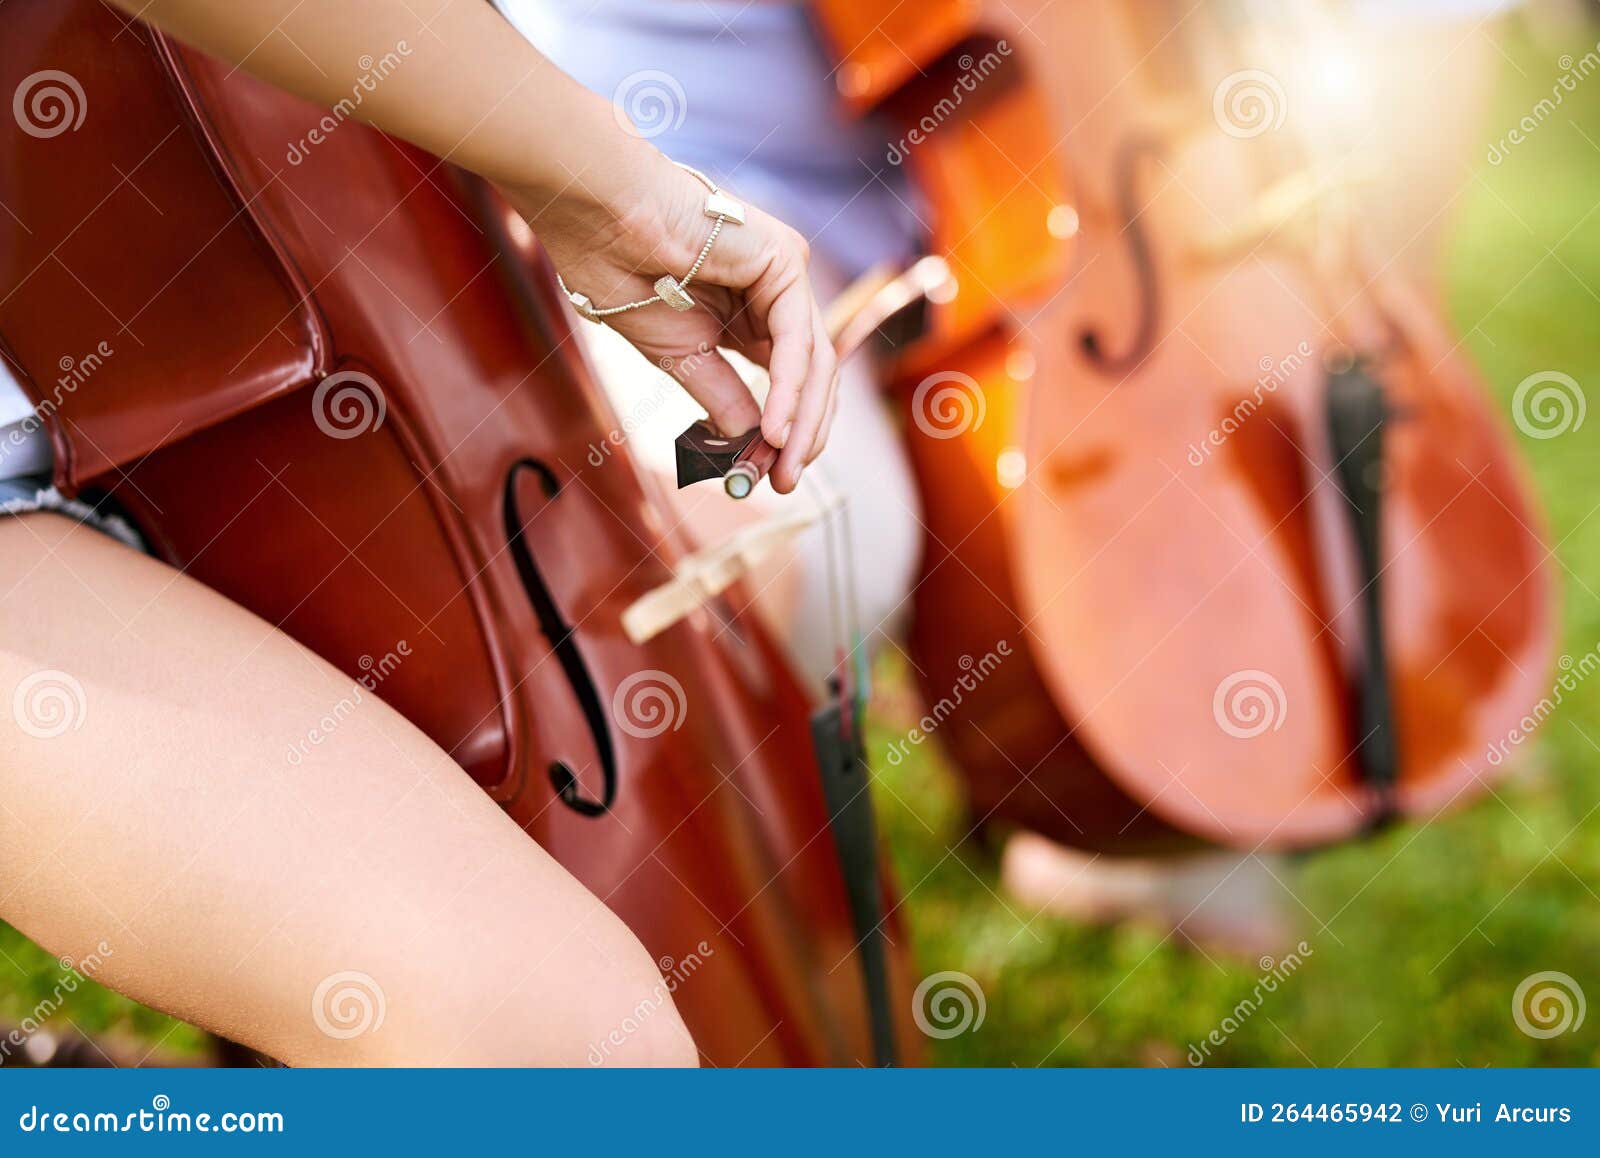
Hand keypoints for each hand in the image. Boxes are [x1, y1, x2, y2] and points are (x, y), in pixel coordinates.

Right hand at [506, 154, 836, 494]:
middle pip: (812, 375)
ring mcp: (784, 274)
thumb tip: (754, 444)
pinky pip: (797, 341)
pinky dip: (790, 390)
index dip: (784, 431)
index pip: (786, 380)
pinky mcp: (785, 262)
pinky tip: (776, 430)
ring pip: (814, 362)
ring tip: (782, 466)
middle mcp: (775, 293)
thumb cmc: (622, 275)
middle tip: (784, 481)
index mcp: (749, 314)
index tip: (769, 478)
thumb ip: (723, 398)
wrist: (597, 222)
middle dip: (802, 434)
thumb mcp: (681, 358)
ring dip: (801, 422)